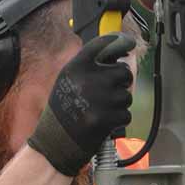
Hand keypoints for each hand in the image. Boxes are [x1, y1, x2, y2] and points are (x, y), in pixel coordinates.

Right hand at [28, 33, 134, 176]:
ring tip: (101, 110)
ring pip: (127, 96)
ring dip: (119, 105)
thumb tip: (120, 56)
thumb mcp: (67, 81)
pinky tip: (103, 122)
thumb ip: (88, 67)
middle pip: (124, 72)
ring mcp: (99, 99)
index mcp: (76, 67)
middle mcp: (88, 79)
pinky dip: (118, 120)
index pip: (104, 44)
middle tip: (110, 92)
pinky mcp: (106, 118)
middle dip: (122, 83)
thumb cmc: (62, 112)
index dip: (120, 41)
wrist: (55, 142)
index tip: (129, 43)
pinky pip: (126, 114)